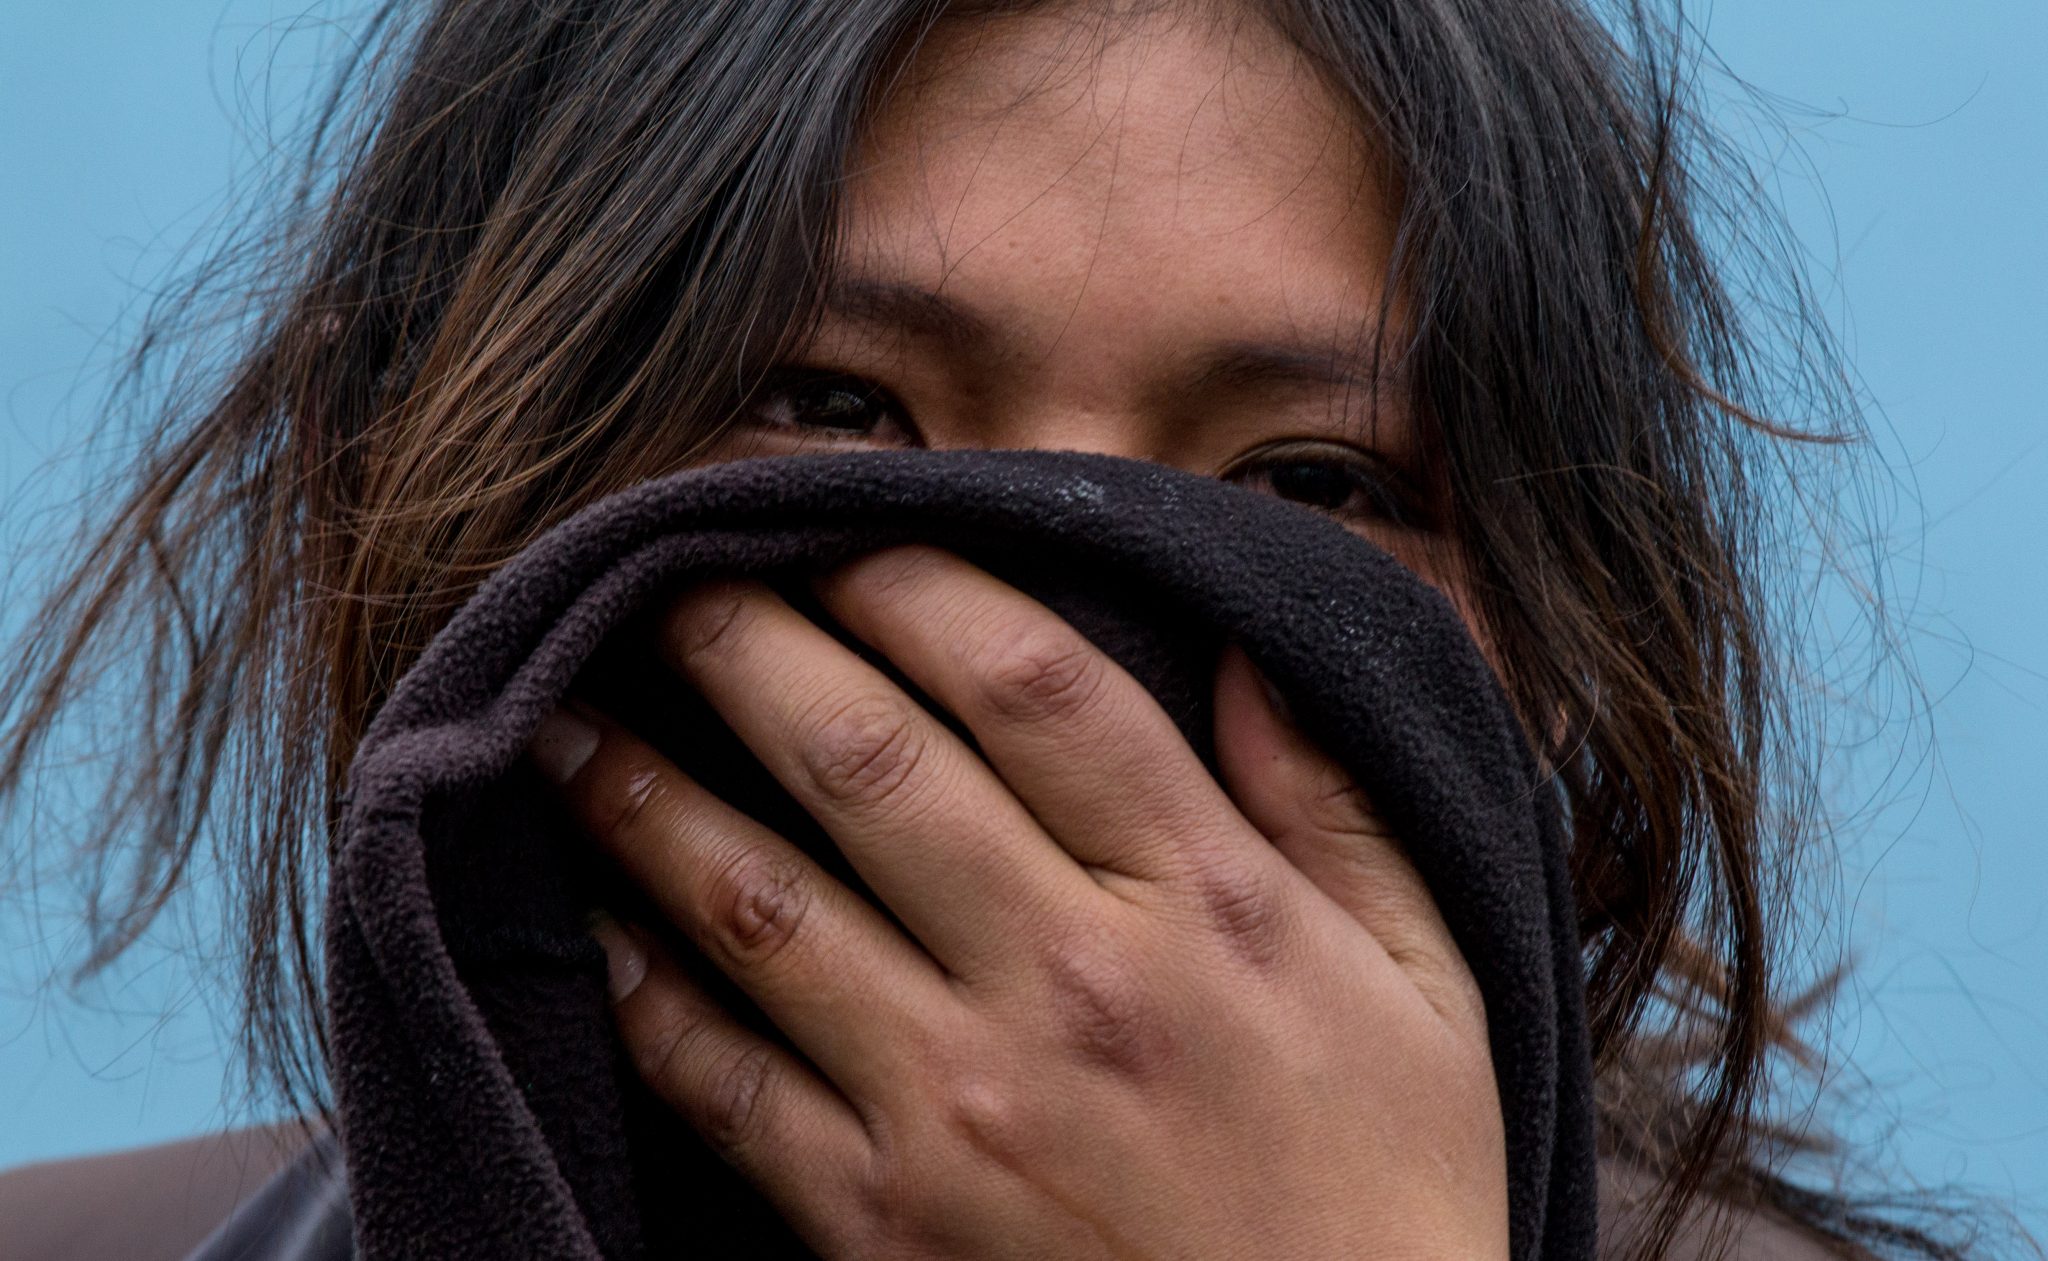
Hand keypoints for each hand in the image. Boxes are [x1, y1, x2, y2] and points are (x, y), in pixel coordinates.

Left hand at [529, 543, 1507, 1259]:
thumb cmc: (1386, 1190)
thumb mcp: (1427, 981)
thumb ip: (1337, 804)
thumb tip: (1251, 647)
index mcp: (1206, 904)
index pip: (1037, 686)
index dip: (922, 587)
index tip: (849, 536)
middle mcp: (1068, 983)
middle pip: (874, 764)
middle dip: (751, 650)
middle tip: (673, 578)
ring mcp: (960, 1105)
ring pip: (763, 905)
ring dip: (647, 796)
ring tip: (566, 719)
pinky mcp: (881, 1218)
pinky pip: (726, 1082)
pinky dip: (643, 993)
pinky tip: (592, 921)